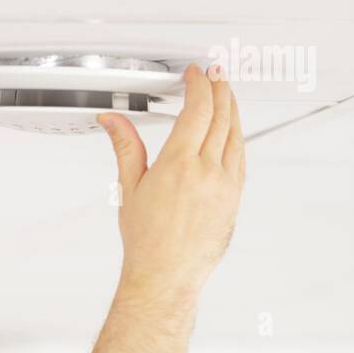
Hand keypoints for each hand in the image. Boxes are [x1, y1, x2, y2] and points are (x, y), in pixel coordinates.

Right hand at [98, 64, 245, 305]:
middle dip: (220, 89)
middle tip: (216, 74)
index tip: (196, 74)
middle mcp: (207, 173)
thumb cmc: (147, 244)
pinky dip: (237, 138)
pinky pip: (241, 159)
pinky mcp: (234, 200)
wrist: (165, 278)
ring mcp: (225, 186)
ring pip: (237, 135)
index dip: (200, 84)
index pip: (198, 109)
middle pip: (222, 115)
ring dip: (233, 110)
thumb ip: (126, 148)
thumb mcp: (129, 190)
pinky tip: (232, 133)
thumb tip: (112, 121)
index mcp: (179, 165)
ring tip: (227, 96)